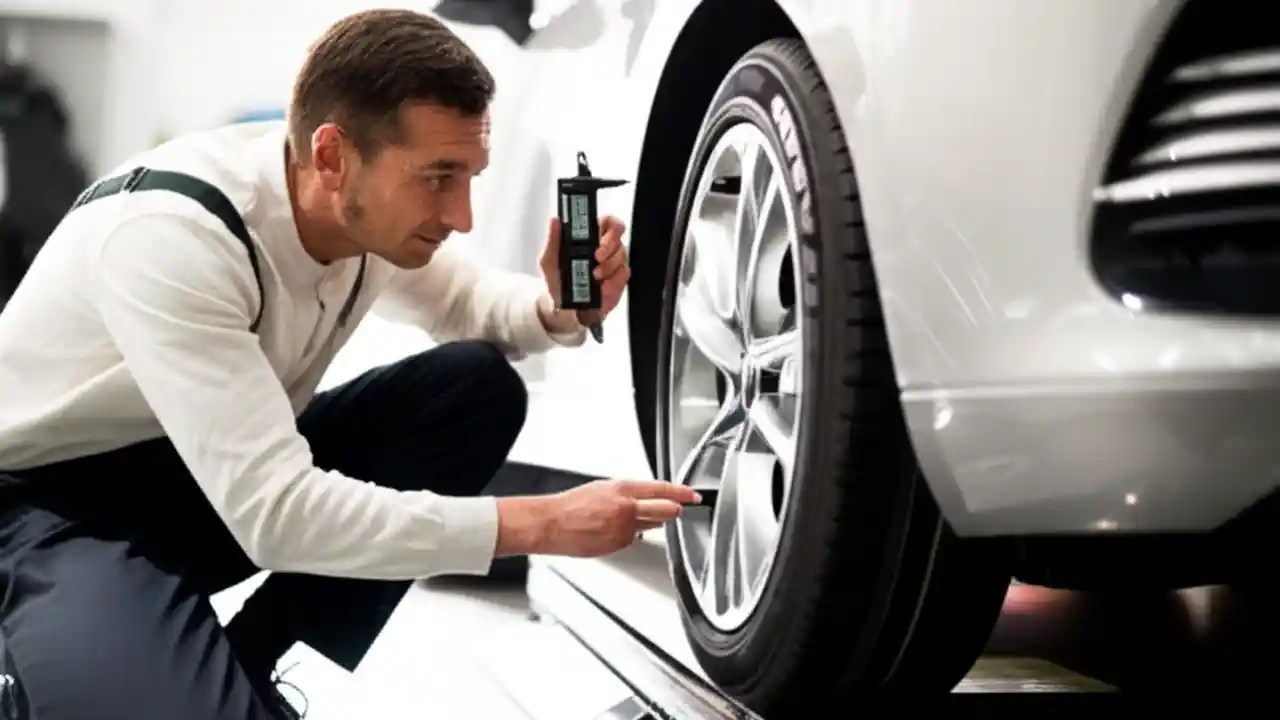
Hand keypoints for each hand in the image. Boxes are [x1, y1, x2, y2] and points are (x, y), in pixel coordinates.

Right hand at [494, 479, 699, 558]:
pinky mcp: (618, 546)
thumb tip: (645, 498)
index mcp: (623, 490)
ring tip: (627, 517)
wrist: (552, 524)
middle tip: (680, 509)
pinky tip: (611, 530)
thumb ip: (627, 494)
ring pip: (649, 527)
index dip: (681, 492)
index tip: (692, 495)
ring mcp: (624, 530)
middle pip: (666, 511)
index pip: (661, 490)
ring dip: (648, 522)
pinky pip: (631, 539)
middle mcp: (627, 510)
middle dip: (675, 510)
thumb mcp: (603, 488)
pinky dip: (628, 535)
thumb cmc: (572, 505)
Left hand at [538, 214, 629, 330]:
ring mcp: (613, 265)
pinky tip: (602, 287)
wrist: (562, 307)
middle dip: (609, 246)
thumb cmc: (557, 280)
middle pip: (618, 238)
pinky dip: (613, 282)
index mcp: (591, 238)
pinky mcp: (618, 282)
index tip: (600, 234)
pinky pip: (623, 276)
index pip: (609, 222)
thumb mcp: (549, 259)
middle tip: (597, 257)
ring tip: (594, 276)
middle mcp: (605, 249)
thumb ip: (552, 240)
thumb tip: (554, 221)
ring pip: (621, 257)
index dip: (611, 224)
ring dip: (608, 267)